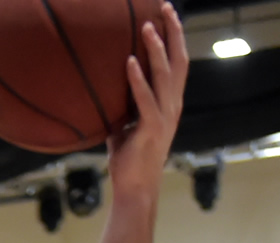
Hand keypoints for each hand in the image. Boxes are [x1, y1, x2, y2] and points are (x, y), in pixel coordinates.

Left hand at [106, 2, 187, 200]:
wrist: (136, 187)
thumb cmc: (129, 158)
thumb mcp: (125, 124)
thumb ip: (121, 106)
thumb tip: (100, 90)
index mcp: (169, 102)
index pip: (177, 63)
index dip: (174, 37)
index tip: (166, 13)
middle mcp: (172, 105)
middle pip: (178, 61)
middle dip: (173, 32)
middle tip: (164, 7)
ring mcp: (164, 116)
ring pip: (165, 75)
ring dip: (156, 49)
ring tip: (145, 27)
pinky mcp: (151, 128)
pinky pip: (144, 99)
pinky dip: (137, 79)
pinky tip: (129, 61)